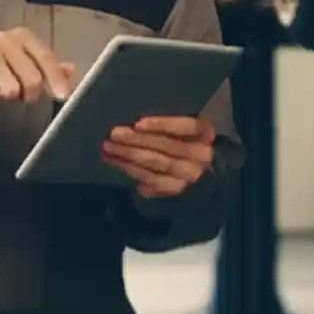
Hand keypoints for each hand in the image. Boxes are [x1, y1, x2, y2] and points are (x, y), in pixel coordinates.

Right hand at [0, 28, 75, 102]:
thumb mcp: (19, 57)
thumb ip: (44, 64)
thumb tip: (71, 70)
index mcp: (22, 37)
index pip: (46, 58)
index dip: (56, 79)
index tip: (64, 96)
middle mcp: (6, 40)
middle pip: (31, 80)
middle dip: (27, 94)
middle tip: (17, 92)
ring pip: (10, 91)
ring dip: (4, 96)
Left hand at [101, 116, 215, 198]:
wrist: (204, 174)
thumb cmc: (186, 139)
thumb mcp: (184, 126)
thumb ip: (167, 123)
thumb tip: (135, 124)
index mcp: (204, 132)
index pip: (187, 126)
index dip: (163, 125)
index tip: (139, 124)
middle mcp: (201, 155)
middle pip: (166, 146)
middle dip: (137, 140)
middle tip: (114, 134)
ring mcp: (189, 175)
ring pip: (156, 163)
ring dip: (129, 156)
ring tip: (108, 148)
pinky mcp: (176, 190)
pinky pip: (151, 180)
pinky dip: (132, 171)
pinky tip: (116, 162)